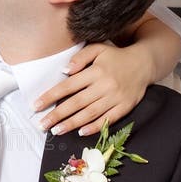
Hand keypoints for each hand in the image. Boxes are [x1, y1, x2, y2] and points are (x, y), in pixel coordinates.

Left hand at [35, 43, 151, 135]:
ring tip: (56, 130)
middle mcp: (104, 85)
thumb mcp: (98, 49)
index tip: (36, 106)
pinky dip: (94, 126)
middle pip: (76, 103)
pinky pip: (108, 119)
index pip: (68, 86)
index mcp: (95, 71)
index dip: (50, 96)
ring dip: (71, 124)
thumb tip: (64, 71)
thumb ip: (79, 58)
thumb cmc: (116, 57)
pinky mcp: (125, 107)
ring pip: (90, 113)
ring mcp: (115, 98)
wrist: (144, 63)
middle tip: (42, 124)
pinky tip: (81, 132)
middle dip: (57, 115)